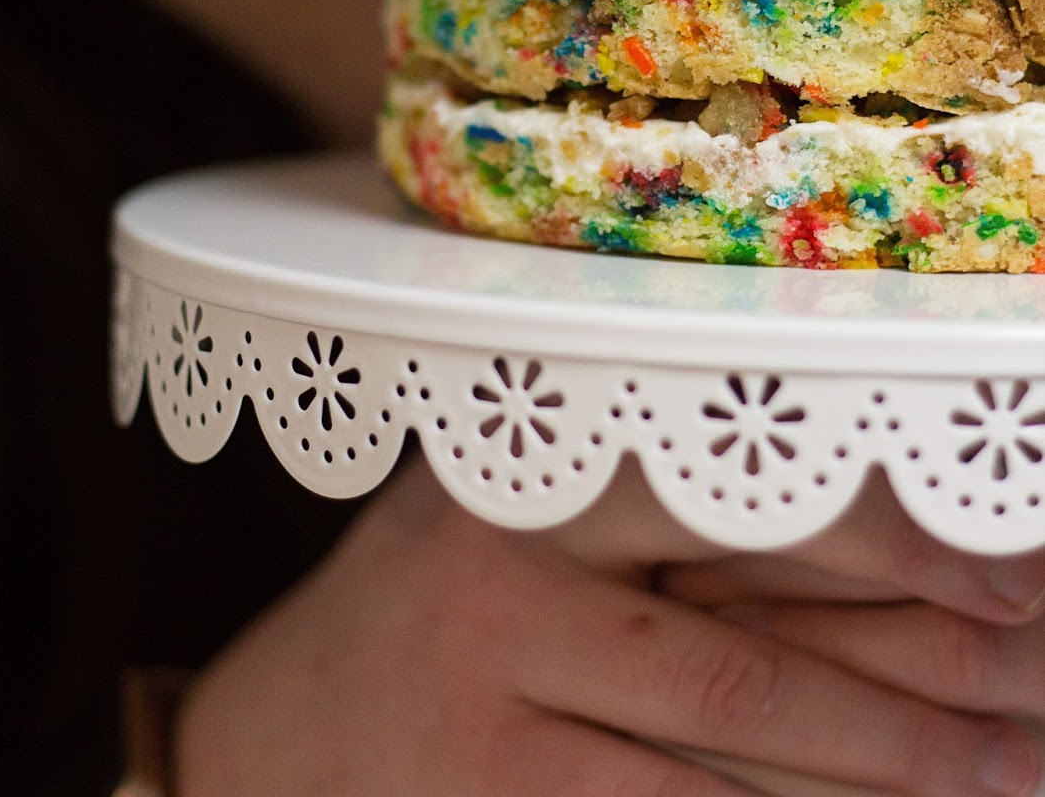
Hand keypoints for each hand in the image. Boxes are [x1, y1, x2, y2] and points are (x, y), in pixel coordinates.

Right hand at [174, 456, 1040, 796]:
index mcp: (538, 478)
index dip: (885, 540)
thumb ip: (636, 491)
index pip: (731, 504)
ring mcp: (493, 711)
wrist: (277, 735)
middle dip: (917, 692)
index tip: (1006, 568)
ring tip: (1004, 776)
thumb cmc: (433, 595)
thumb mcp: (510, 505)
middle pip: (752, 656)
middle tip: (1040, 697)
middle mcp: (513, 583)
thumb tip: (839, 485)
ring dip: (878, 781)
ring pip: (726, 766)